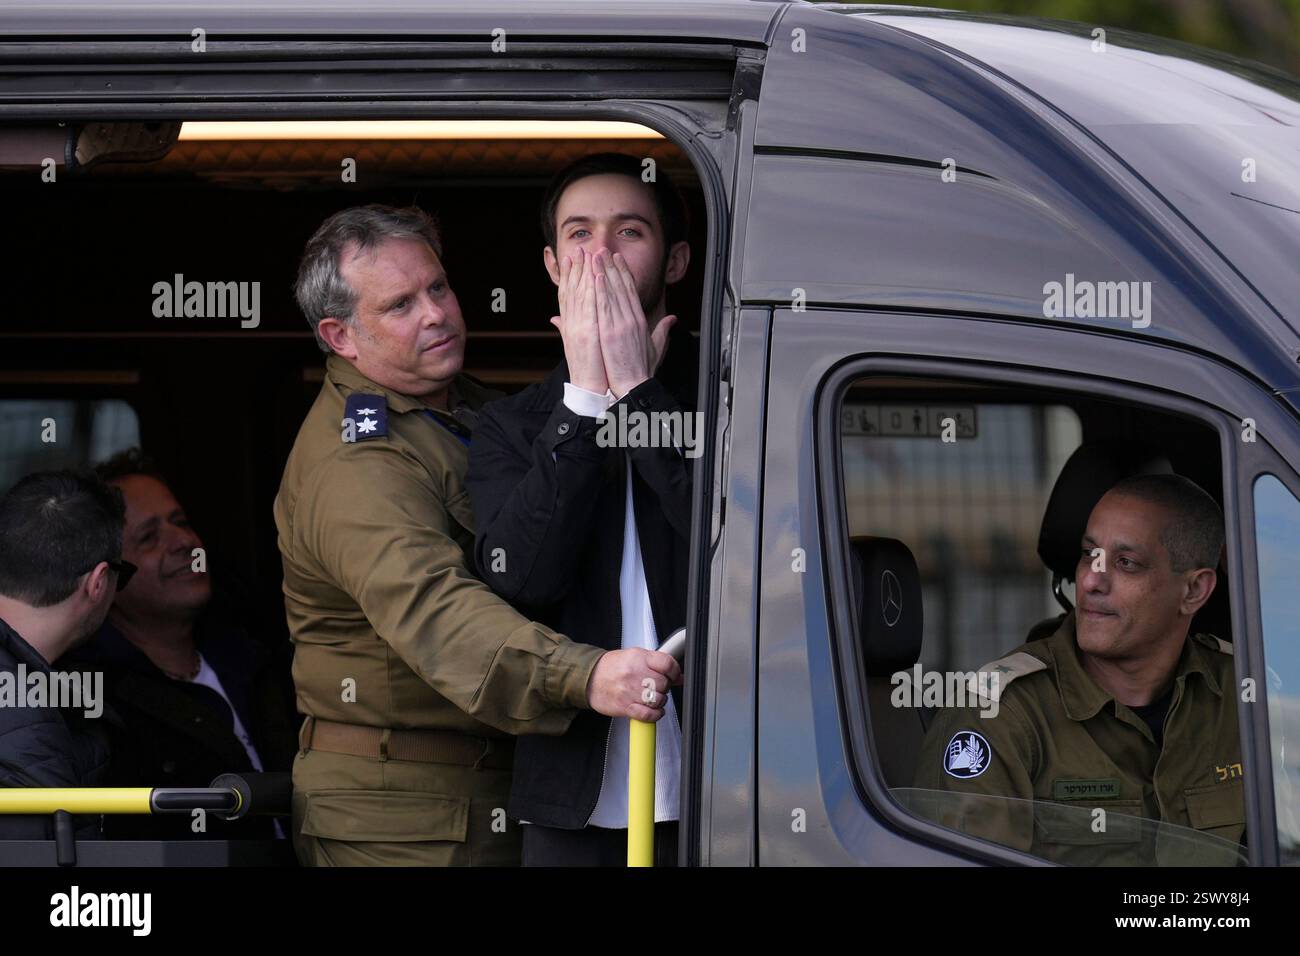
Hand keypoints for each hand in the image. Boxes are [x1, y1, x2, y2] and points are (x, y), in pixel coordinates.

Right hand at [551, 247, 607, 393]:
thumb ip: (568, 329)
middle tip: (579, 248)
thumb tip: (555, 319)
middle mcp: (571, 325)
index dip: (570, 276)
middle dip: (576, 268)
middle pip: (572, 291)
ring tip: (587, 254)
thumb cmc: (589, 372)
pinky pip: (590, 307)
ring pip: (580, 294)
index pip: (568, 296)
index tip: (573, 259)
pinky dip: (592, 290)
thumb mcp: (578, 347)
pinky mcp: (587, 334)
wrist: (590, 391)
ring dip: (584, 272)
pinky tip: (595, 275)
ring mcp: (578, 329)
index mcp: (571, 326)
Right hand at [586, 648, 682, 721]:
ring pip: (658, 700)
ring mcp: (630, 691)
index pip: (667, 664)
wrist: (589, 677)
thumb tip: (679, 676)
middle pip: (664, 684)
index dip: (675, 672)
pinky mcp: (625, 707)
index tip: (674, 676)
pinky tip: (653, 710)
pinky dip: (655, 715)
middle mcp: (635, 674)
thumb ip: (657, 664)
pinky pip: (648, 715)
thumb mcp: (635, 656)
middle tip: (657, 687)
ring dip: (659, 701)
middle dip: (664, 687)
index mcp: (638, 658)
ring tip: (652, 697)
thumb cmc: (612, 667)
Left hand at [593, 251, 674, 398]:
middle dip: (612, 266)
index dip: (623, 272)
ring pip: (611, 293)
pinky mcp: (612, 333)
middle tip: (603, 249)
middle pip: (620, 287)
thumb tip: (672, 319)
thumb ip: (663, 331)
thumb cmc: (642, 371)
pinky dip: (601, 291)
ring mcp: (621, 325)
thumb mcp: (655, 347)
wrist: (634, 387)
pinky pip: (605, 307)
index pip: (630, 291)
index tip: (617, 259)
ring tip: (595, 256)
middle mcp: (631, 319)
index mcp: (640, 321)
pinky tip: (596, 277)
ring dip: (603, 272)